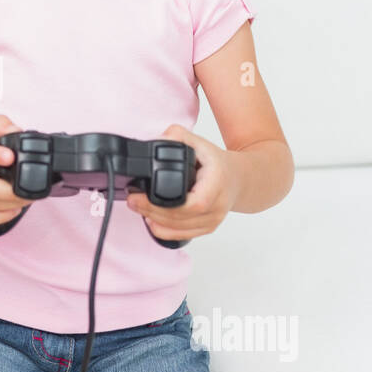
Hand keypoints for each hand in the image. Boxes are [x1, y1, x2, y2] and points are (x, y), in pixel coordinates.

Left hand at [126, 124, 238, 241]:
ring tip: (139, 209)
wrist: (238, 178)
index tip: (141, 196)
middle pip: (181, 218)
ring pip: (181, 230)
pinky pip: (184, 236)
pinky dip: (165, 231)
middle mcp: (218, 205)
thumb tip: (159, 140)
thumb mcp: (200, 143)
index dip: (164, 205)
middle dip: (152, 211)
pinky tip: (152, 222)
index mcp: (216, 183)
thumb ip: (178, 136)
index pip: (193, 204)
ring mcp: (214, 220)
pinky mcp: (208, 228)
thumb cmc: (218, 163)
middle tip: (133, 201)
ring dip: (156, 221)